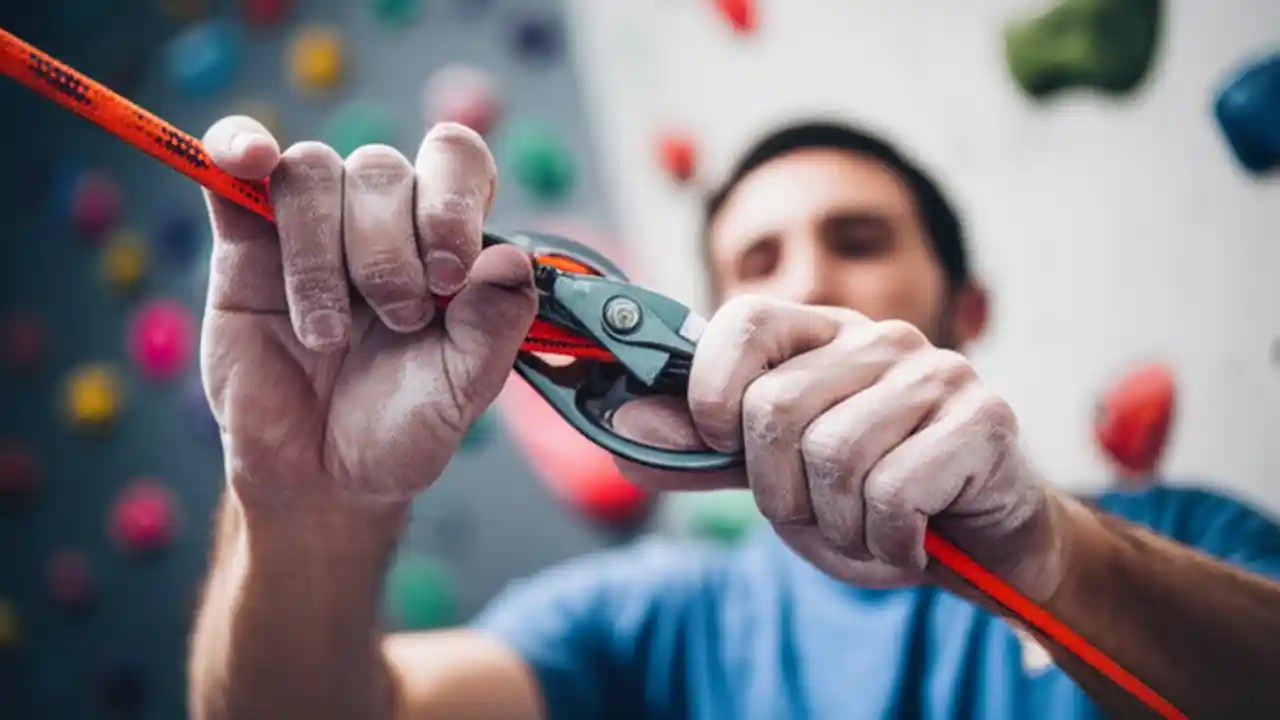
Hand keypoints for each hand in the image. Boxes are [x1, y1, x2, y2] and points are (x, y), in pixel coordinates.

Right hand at [199, 117, 536, 511]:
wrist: (323, 476)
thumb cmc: (401, 426)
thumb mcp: (463, 388)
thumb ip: (494, 325)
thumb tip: (510, 259)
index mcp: (444, 235)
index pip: (455, 159)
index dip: (452, 201)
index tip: (451, 274)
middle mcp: (380, 215)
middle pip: (380, 169)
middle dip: (389, 252)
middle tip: (399, 321)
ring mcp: (311, 223)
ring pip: (311, 172)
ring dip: (322, 256)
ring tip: (329, 335)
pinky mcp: (244, 240)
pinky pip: (234, 162)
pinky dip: (236, 144)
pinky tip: (247, 159)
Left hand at [613, 296, 1066, 600]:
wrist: (980, 544)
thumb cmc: (869, 501)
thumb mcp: (774, 477)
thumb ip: (703, 450)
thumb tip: (623, 424)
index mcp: (822, 335)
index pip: (743, 320)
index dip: (711, 390)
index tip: (722, 442)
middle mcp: (880, 339)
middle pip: (775, 407)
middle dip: (778, 492)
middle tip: (813, 514)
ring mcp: (938, 372)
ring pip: (833, 455)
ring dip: (836, 526)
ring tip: (865, 529)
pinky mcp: (986, 419)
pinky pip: (893, 492)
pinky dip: (887, 542)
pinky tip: (908, 540)